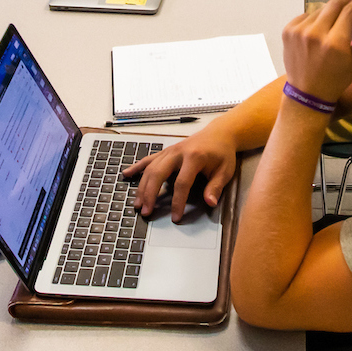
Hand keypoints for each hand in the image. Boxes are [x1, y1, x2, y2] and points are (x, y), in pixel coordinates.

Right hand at [126, 120, 240, 221]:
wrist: (219, 134)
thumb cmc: (222, 153)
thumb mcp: (225, 171)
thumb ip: (215, 187)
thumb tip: (210, 202)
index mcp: (194, 157)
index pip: (182, 183)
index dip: (178, 202)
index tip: (175, 217)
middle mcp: (178, 152)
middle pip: (158, 173)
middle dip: (150, 194)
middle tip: (146, 211)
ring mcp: (170, 151)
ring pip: (150, 168)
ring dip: (142, 186)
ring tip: (137, 203)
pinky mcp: (166, 151)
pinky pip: (148, 159)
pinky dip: (137, 166)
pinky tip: (127, 174)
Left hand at [280, 0, 351, 106]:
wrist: (307, 93)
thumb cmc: (336, 80)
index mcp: (335, 43)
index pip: (350, 10)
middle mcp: (315, 33)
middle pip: (334, 4)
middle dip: (346, 2)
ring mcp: (299, 30)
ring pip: (320, 9)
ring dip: (330, 12)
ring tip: (334, 23)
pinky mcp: (288, 30)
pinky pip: (306, 15)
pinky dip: (315, 19)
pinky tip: (318, 31)